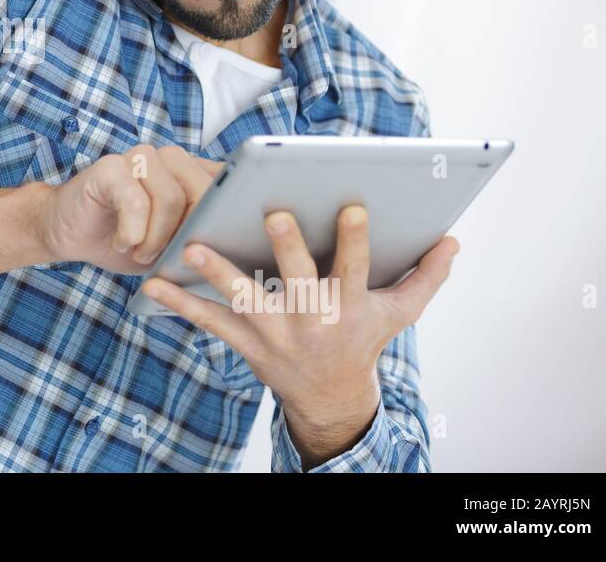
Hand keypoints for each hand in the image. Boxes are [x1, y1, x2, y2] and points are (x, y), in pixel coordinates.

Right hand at [35, 144, 222, 274]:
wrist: (69, 232)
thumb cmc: (126, 241)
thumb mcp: (172, 246)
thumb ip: (202, 239)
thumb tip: (236, 254)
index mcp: (192, 171)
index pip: (230, 184)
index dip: (233, 213)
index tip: (233, 244)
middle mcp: (170, 157)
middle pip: (204, 192)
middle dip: (191, 234)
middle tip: (171, 258)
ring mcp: (140, 157)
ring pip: (172, 199)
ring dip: (158, 238)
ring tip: (142, 254)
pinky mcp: (111, 166)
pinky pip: (136, 202)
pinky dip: (132, 233)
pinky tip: (122, 242)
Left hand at [141, 204, 458, 464]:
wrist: (330, 397)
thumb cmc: (361, 340)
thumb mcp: (399, 313)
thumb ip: (426, 276)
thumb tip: (452, 240)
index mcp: (347, 306)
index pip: (353, 268)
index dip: (354, 239)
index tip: (352, 207)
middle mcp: (310, 319)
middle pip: (297, 280)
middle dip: (287, 247)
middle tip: (274, 214)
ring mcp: (274, 333)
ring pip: (244, 300)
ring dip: (218, 273)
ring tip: (192, 246)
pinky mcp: (244, 343)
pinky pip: (207, 322)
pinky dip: (179, 303)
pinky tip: (152, 283)